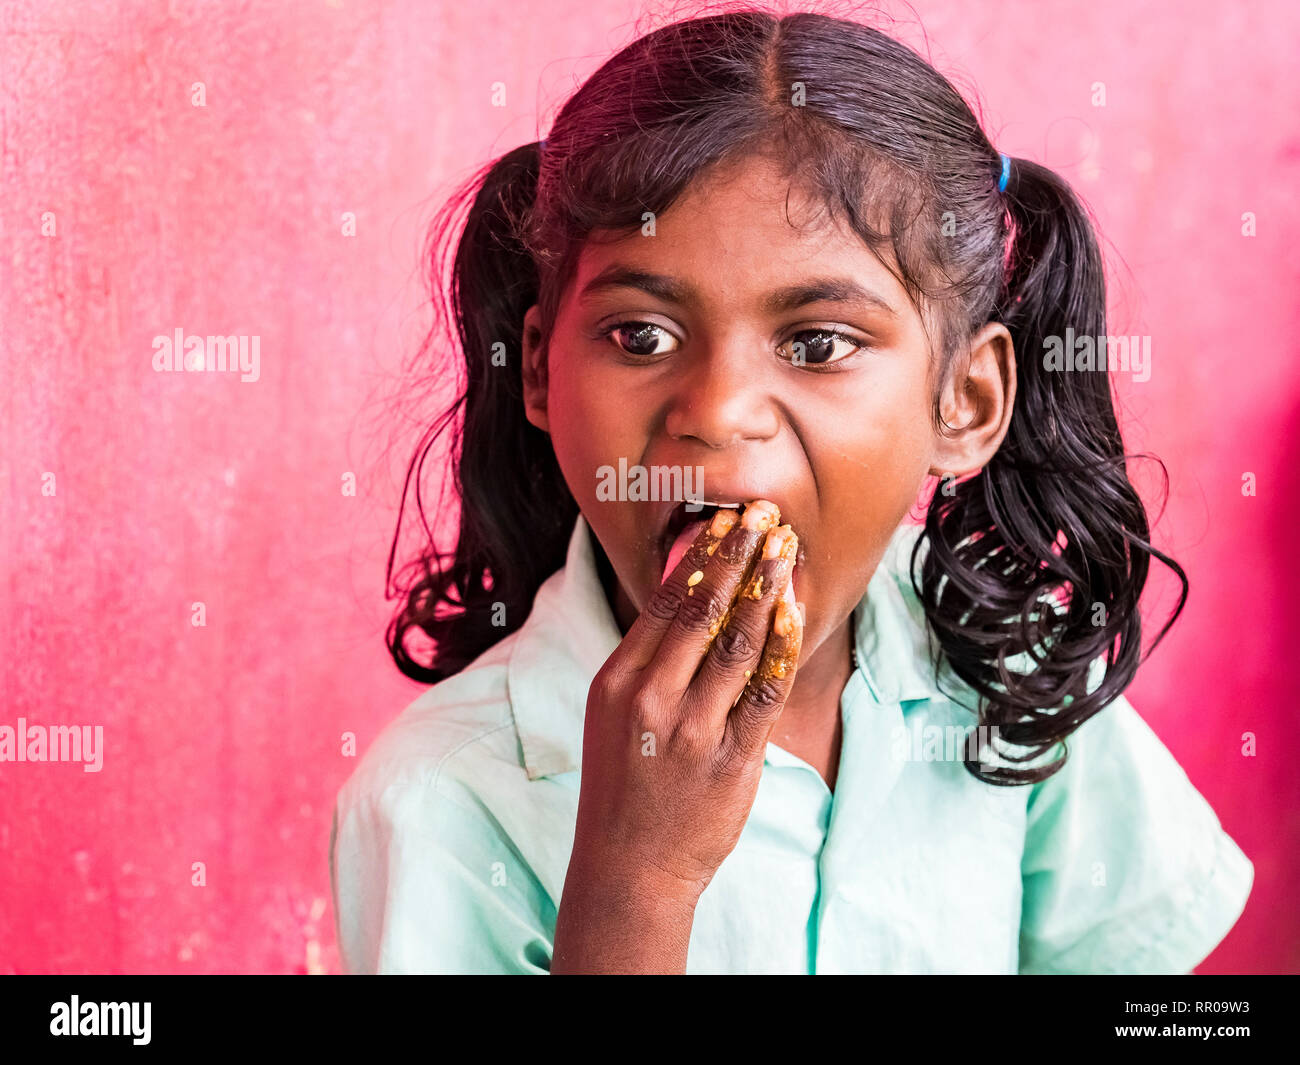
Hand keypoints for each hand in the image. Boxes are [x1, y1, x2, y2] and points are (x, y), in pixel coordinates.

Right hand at [571, 499, 802, 899]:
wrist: (630, 866)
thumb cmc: (625, 783)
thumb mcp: (614, 713)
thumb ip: (648, 656)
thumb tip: (684, 587)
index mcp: (617, 681)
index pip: (663, 600)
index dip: (700, 555)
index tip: (725, 520)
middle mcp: (651, 699)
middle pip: (702, 609)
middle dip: (738, 555)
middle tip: (765, 515)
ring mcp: (693, 730)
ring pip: (738, 643)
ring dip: (767, 589)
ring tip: (787, 551)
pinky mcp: (732, 760)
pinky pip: (766, 692)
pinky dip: (783, 648)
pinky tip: (795, 613)